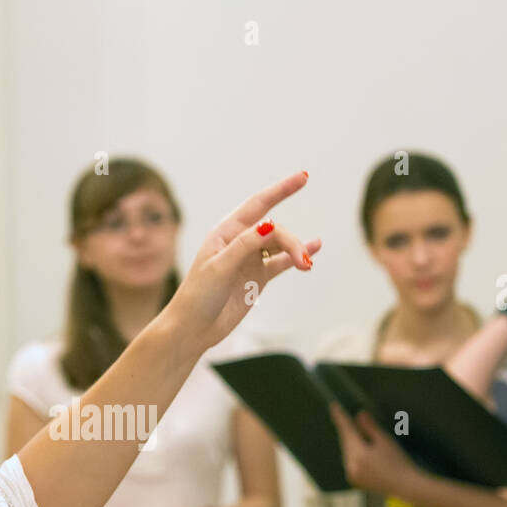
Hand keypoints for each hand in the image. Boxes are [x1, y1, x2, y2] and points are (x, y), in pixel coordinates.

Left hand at [164, 171, 320, 352]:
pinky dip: (295, 258)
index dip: (280, 190)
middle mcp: (238, 242)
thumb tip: (270, 224)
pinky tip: (312, 253)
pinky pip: (281, 262)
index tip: (303, 177)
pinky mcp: (257, 278)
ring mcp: (249, 260)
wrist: (193, 329)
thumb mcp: (219, 268)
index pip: (257, 205)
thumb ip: (244, 245)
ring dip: (296, 251)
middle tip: (301, 261)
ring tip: (306, 264)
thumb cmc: (198, 296)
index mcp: (225, 233)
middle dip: (290, 241)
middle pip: (273, 231)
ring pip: (280, 246)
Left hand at [328, 403, 418, 495]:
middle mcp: (351, 465)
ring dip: (350, 442)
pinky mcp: (354, 480)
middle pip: (346, 442)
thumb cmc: (399, 461)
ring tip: (356, 432)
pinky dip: (352, 454)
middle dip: (347, 430)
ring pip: (347, 452)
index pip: (346, 430)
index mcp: (358, 454)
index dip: (340, 417)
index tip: (333, 406)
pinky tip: (360, 449)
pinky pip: (349, 463)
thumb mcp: (385, 441)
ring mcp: (351, 474)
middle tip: (344, 416)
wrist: (405, 486)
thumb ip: (370, 427)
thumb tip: (359, 415)